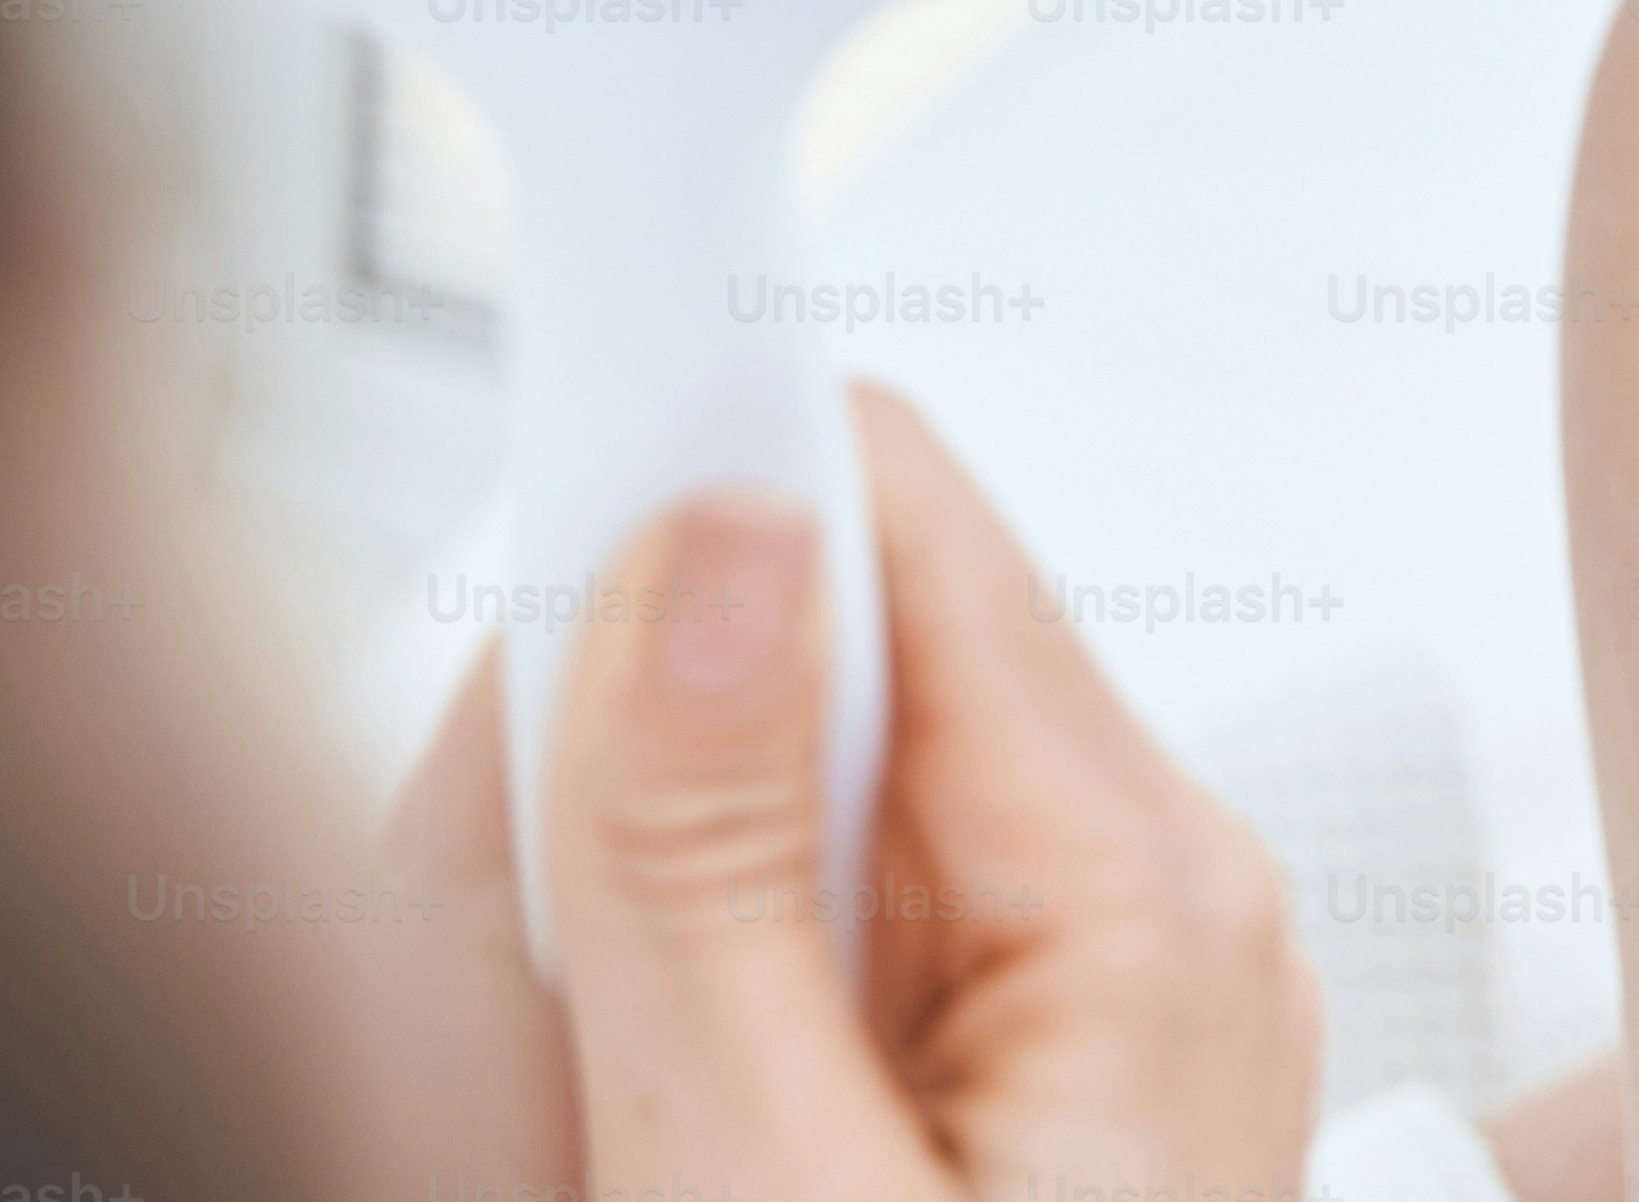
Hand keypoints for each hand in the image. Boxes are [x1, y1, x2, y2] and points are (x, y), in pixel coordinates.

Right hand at [381, 388, 1324, 1201]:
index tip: (496, 646)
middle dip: (579, 821)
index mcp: (1143, 898)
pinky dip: (635, 1041)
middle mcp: (1137, 913)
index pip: (882, 506)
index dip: (659, 522)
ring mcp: (1068, 1010)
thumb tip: (704, 532)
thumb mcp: (766, 1200)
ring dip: (576, 957)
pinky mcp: (984, 1094)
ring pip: (732, 822)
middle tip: (502, 1041)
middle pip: (773, 675)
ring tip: (551, 1137)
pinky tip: (598, 1146)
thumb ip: (703, 870)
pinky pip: (761, 960)